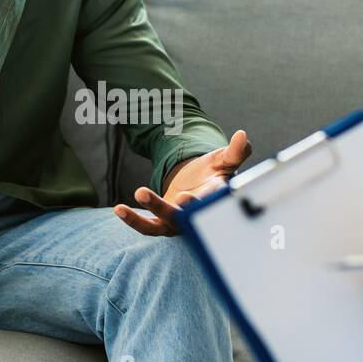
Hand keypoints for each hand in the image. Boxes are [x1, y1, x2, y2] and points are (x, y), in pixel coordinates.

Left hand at [113, 129, 252, 235]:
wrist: (197, 186)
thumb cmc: (213, 173)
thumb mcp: (223, 159)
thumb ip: (234, 151)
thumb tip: (242, 135)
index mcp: (214, 199)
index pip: (211, 203)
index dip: (203, 202)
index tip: (190, 197)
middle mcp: (196, 216)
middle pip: (187, 215)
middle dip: (179, 209)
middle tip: (177, 198)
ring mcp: (178, 222)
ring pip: (164, 221)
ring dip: (152, 210)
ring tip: (140, 191)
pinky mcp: (161, 224)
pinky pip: (146, 226)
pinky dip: (133, 220)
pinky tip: (119, 209)